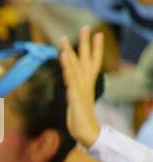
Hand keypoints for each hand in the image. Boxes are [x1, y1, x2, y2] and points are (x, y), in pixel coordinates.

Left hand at [58, 25, 103, 147]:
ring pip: (75, 67)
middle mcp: (85, 84)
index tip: (98, 35)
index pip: (93, 63)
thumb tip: (72, 90)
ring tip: (64, 38)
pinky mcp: (75, 96)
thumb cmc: (81, 120)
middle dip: (85, 43)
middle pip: (86, 60)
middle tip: (86, 27)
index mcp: (87, 85)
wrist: (87, 134)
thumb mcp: (76, 104)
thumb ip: (75, 95)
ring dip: (70, 51)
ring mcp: (80, 89)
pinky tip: (64, 55)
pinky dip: (67, 66)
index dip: (95, 49)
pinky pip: (70, 79)